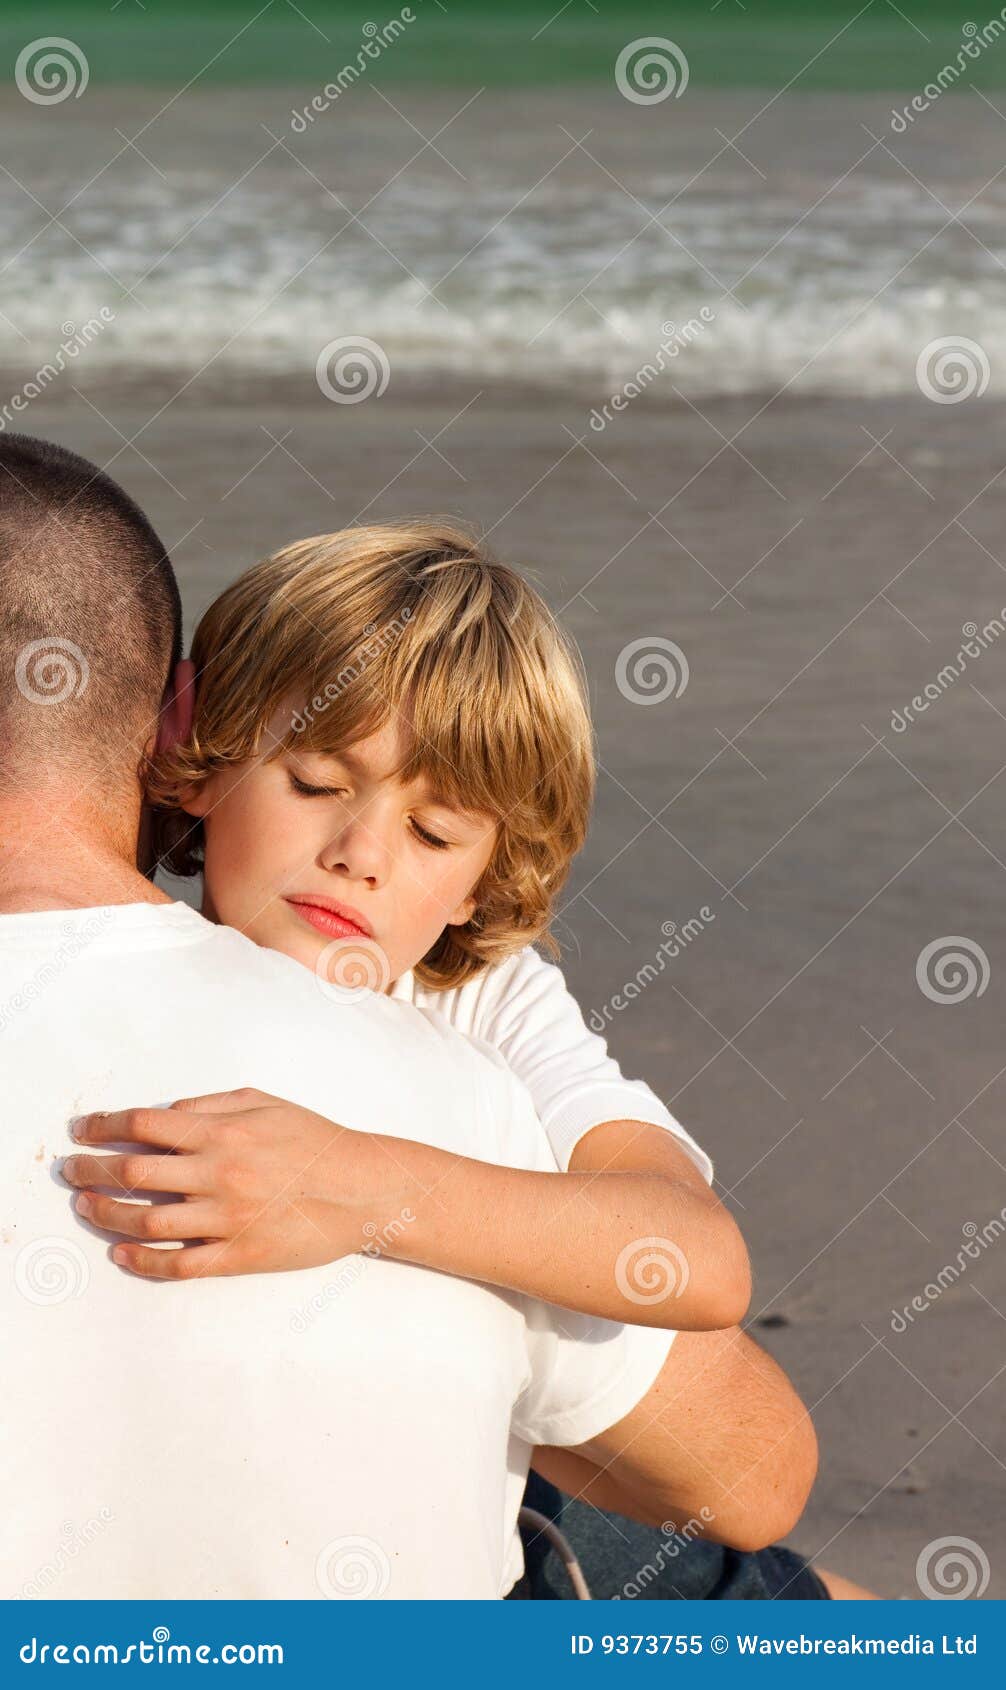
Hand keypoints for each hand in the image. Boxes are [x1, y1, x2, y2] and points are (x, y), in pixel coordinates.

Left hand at [60, 1087, 404, 1280]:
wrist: (364, 1188)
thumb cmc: (316, 1140)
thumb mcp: (266, 1102)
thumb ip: (211, 1104)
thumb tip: (164, 1114)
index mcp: (224, 1131)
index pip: (145, 1125)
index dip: (104, 1125)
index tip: (83, 1129)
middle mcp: (220, 1173)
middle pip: (133, 1173)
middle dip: (91, 1169)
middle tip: (70, 1169)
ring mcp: (228, 1219)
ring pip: (146, 1222)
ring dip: (105, 1214)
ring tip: (86, 1207)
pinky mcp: (240, 1256)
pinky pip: (179, 1265)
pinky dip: (142, 1262)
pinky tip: (122, 1255)